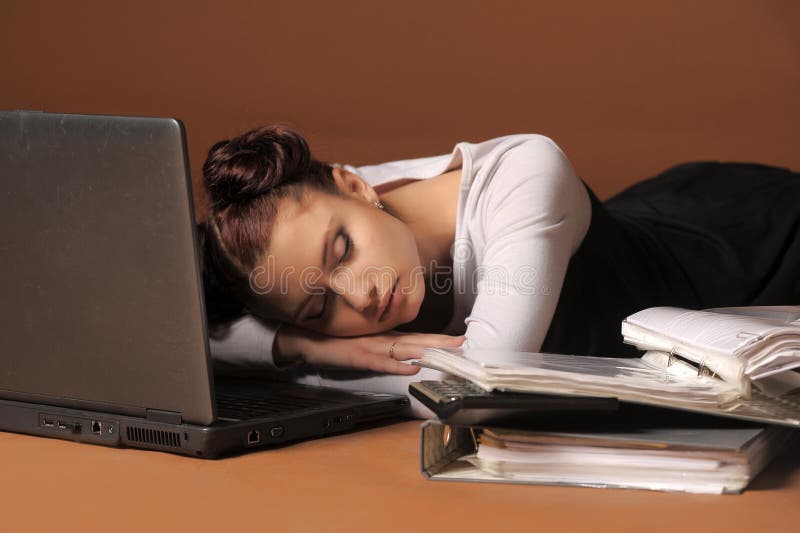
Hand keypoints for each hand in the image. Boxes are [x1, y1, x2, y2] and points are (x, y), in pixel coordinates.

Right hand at [275, 324, 465, 374]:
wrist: (309, 340)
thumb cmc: (339, 343)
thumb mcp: (367, 345)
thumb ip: (387, 350)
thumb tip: (409, 359)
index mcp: (387, 338)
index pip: (419, 338)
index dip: (440, 339)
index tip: (461, 340)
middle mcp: (383, 339)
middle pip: (418, 340)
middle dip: (441, 342)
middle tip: (463, 343)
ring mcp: (372, 347)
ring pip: (404, 349)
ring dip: (426, 350)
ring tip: (446, 352)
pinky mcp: (359, 356)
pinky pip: (381, 363)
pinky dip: (397, 366)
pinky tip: (411, 369)